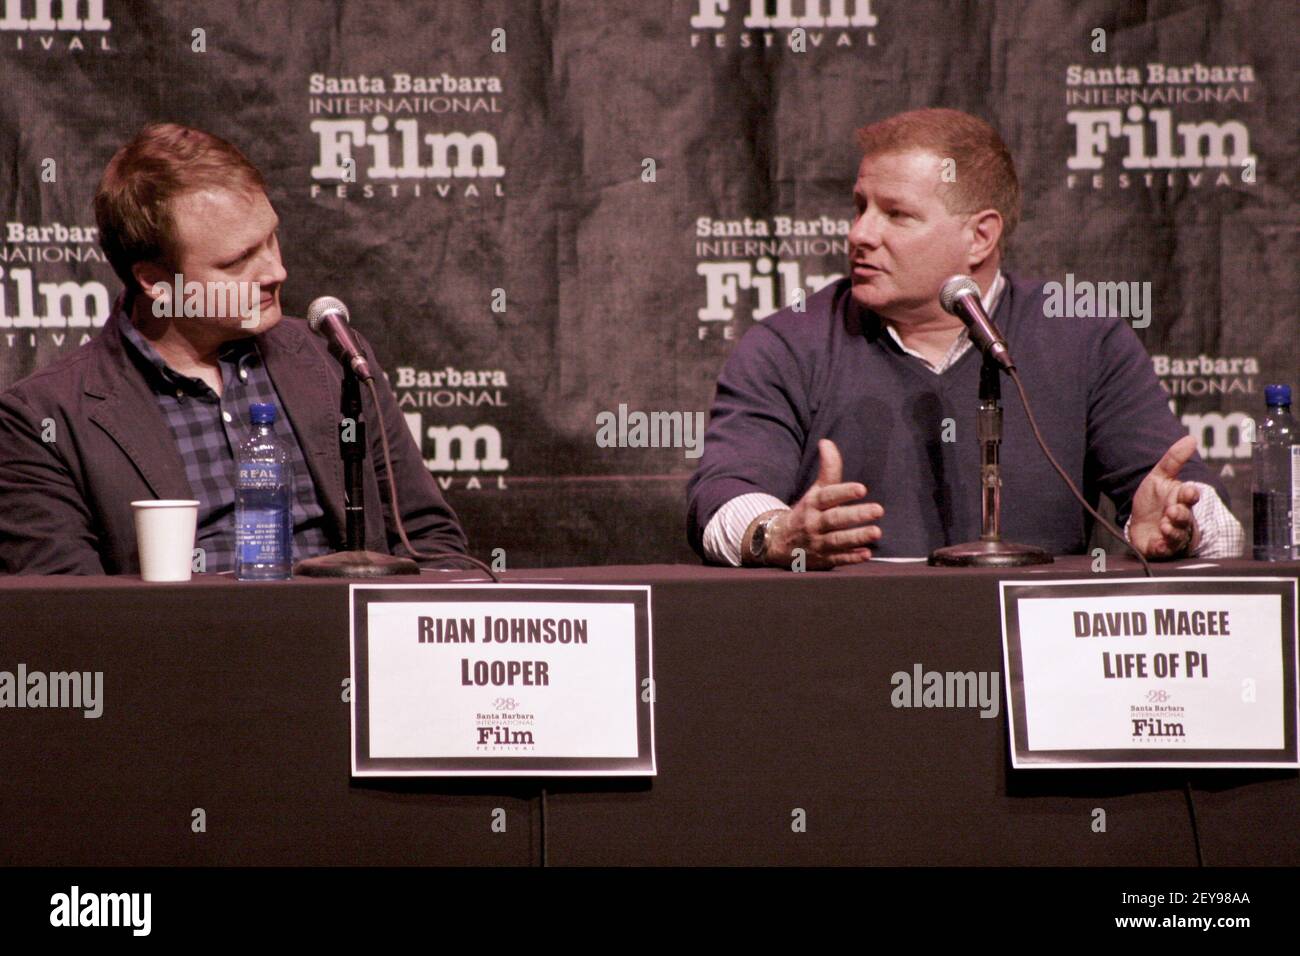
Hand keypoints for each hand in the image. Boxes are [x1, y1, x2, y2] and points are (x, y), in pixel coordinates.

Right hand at [765, 439, 883, 568]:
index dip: (844, 492)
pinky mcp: (822, 560)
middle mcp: (813, 523)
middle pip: (834, 519)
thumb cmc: (806, 512)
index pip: (828, 496)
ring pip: (837, 541)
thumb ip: (827, 470)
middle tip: (878, 510)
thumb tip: (826, 442)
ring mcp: (817, 543)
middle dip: (855, 515)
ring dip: (857, 537)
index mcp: (813, 504)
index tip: (862, 488)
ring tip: (876, 532)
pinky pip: (837, 559)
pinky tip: (866, 554)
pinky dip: (851, 558)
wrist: (777, 542)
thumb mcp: (815, 491)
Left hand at [1127, 435, 1202, 559]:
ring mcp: (1171, 534)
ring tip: (1165, 525)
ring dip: (1172, 530)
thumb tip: (1190, 438)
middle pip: (1185, 517)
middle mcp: (1180, 519)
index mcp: (1182, 500)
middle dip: (1181, 514)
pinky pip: (1164, 550)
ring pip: (1177, 535)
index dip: (1190, 494)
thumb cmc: (1155, 501)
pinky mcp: (1159, 548)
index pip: (1190, 496)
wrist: (1140, 523)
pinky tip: (1159, 543)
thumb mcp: (1160, 477)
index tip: (1188, 491)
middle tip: (1173, 510)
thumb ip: (1173, 459)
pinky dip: (1163, 547)